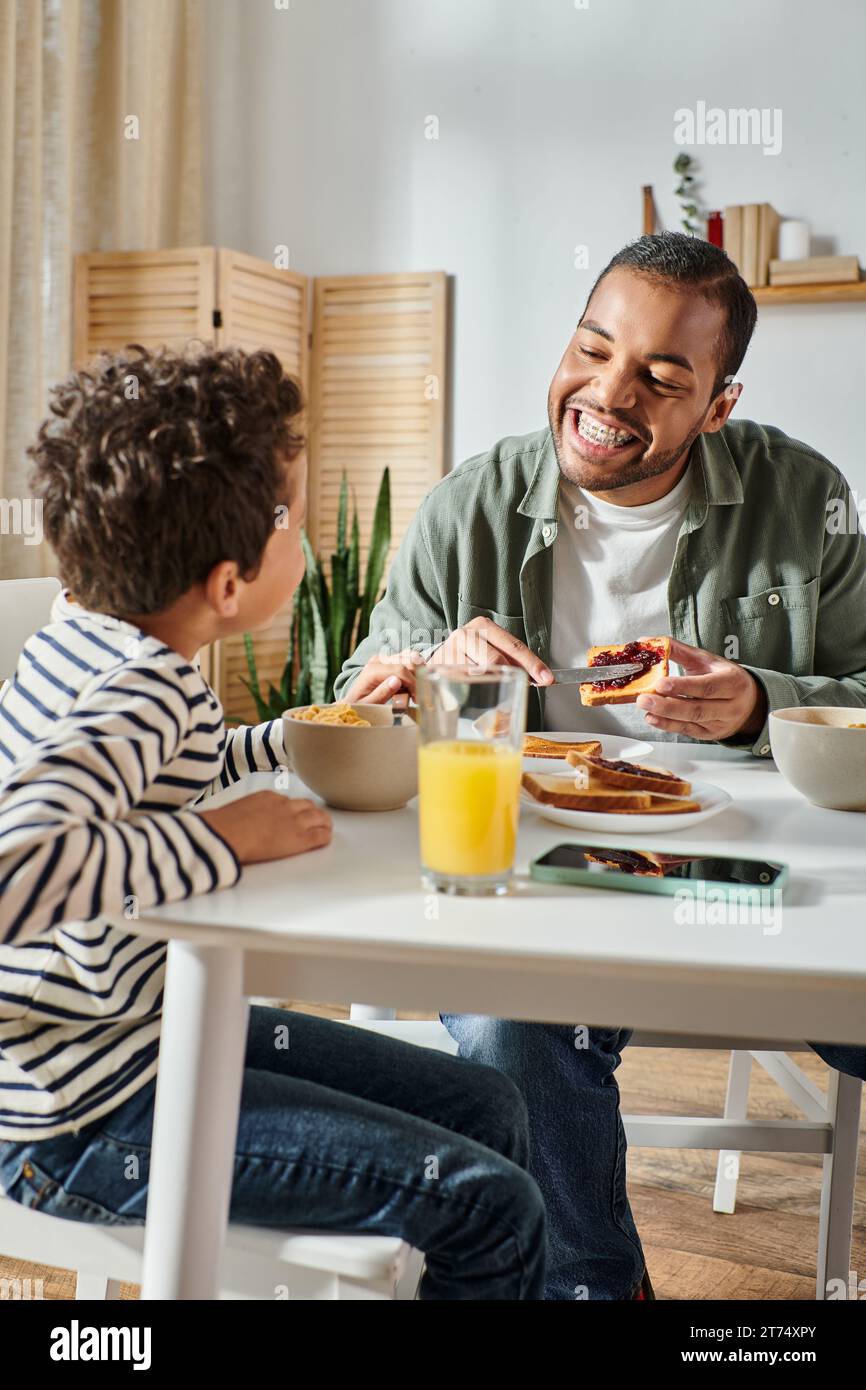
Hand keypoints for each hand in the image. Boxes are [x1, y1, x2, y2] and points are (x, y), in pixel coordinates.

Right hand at [200, 791, 331, 863]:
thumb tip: (237, 822)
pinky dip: (325, 837)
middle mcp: (285, 806)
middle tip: (316, 819)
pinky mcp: (299, 838)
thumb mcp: (235, 811)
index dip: (293, 809)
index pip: (288, 801)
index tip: (293, 814)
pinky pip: (320, 836)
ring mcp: (294, 821)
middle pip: (307, 806)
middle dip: (313, 812)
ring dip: (323, 822)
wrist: (227, 833)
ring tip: (326, 827)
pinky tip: (326, 839)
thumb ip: (244, 813)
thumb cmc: (222, 825)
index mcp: (268, 797)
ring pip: (319, 818)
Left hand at [345, 650, 425, 702]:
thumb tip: (396, 681)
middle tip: (417, 697)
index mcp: (372, 670)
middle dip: (417, 679)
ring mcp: (385, 658)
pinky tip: (411, 686)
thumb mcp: (368, 704)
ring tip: (415, 691)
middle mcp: (379, 660)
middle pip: (408, 661)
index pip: (400, 670)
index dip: (413, 683)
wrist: (353, 701)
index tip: (417, 698)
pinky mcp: (390, 660)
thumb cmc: (360, 705)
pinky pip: (408, 660)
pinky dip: (414, 671)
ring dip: (418, 673)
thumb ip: (381, 693)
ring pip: (410, 657)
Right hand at [430, 617, 552, 685]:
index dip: (532, 663)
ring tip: (494, 686)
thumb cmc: (471, 656)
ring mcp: (451, 651)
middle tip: (528, 686)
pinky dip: (476, 690)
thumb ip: (513, 660)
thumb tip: (540, 677)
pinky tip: (477, 690)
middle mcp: (465, 634)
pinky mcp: (441, 670)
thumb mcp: (492, 650)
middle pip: (497, 659)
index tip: (546, 678)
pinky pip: (466, 684)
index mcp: (483, 626)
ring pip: (481, 674)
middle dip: (515, 675)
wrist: (439, 661)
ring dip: (493, 684)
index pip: (513, 645)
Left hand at [635, 638, 766, 740]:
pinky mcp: (710, 734)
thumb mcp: (706, 660)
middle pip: (697, 709)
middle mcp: (730, 705)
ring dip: (665, 716)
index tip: (660, 683)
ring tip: (645, 708)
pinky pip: (688, 731)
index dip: (683, 686)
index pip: (707, 686)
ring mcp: (721, 723)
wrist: (748, 702)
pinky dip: (668, 725)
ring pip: (692, 721)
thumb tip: (647, 642)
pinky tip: (653, 718)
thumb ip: (678, 651)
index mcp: (732, 681)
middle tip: (644, 699)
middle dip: (667, 705)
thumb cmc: (723, 677)